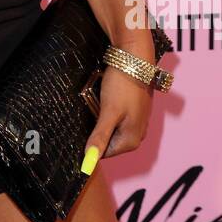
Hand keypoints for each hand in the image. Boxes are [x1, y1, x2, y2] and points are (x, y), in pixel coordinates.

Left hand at [84, 28, 156, 165]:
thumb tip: (89, 162)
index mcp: (132, 140)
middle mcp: (138, 134)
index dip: (91, 142)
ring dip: (101, 119)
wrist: (135, 59)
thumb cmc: (122, 85)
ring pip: (111, 128)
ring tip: (97, 103)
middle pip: (108, 141)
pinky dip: (107, 111)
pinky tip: (105, 98)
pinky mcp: (135, 110)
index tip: (83, 127)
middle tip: (92, 110)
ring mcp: (138, 122)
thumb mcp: (108, 113)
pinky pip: (116, 117)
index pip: (103, 153)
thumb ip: (99, 138)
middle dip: (97, 129)